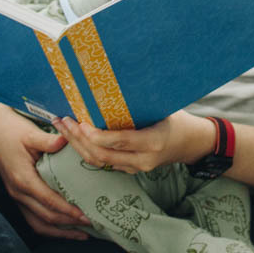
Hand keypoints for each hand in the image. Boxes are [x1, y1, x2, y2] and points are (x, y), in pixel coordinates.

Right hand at [0, 100, 90, 239]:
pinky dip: (49, 226)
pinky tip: (65, 227)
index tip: (87, 216)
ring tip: (82, 234)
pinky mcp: (17, 196)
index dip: (68, 211)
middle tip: (93, 225)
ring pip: (38, 224)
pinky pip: (33, 218)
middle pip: (45, 217)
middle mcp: (18, 192)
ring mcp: (16, 196)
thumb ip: (48, 141)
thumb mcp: (30, 133)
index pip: (49, 201)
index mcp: (23, 178)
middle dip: (69, 225)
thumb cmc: (13, 130)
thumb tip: (66, 140)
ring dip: (60, 232)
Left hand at [53, 110, 213, 173]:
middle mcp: (142, 160)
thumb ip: (139, 105)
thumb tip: (112, 84)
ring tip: (63, 127)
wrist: (190, 144)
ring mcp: (135, 168)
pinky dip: (86, 149)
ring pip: (98, 162)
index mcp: (152, 142)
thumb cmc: (176, 120)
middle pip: (102, 155)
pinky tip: (74, 136)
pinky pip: (103, 163)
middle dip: (79, 139)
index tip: (81, 122)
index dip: (96, 135)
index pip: (118, 142)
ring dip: (77, 145)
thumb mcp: (162, 109)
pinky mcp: (129, 169)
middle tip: (64, 120)